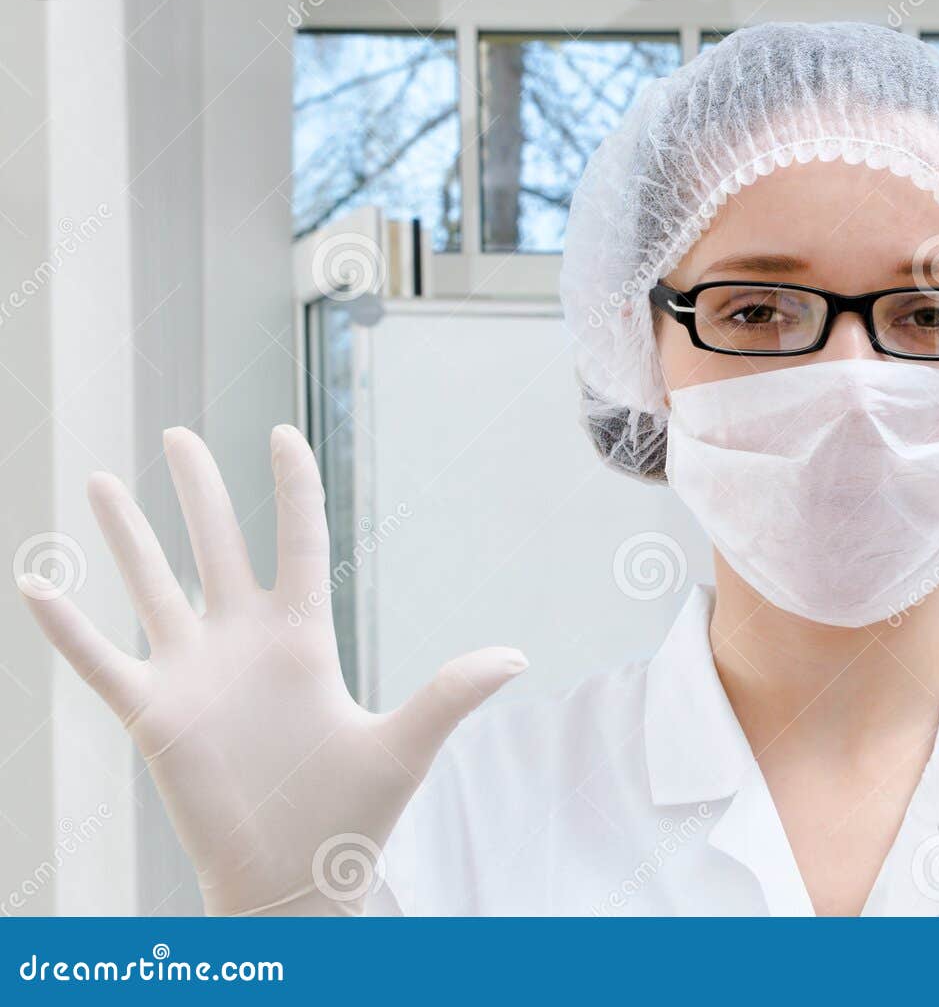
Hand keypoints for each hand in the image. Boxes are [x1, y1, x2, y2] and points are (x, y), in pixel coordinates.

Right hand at [18, 426, 526, 914]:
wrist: (296, 880)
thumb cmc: (353, 816)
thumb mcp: (405, 746)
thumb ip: (450, 694)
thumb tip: (518, 656)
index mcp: (304, 639)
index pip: (298, 542)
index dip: (292, 487)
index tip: (282, 432)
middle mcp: (244, 643)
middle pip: (217, 544)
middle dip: (198, 490)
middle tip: (178, 432)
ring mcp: (194, 675)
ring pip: (152, 585)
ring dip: (127, 536)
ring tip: (102, 481)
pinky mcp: (154, 715)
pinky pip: (100, 660)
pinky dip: (67, 626)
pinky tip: (34, 581)